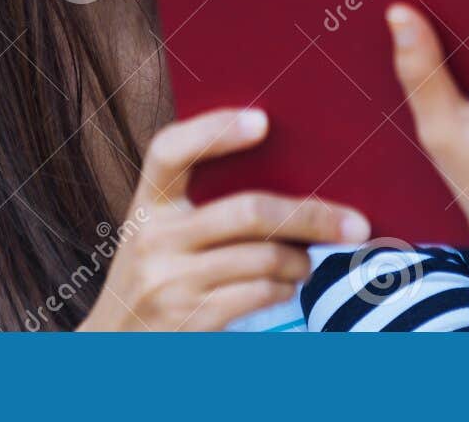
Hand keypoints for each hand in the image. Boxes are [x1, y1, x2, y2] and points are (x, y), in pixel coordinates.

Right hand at [78, 108, 370, 330]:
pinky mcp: (190, 318)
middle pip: (247, 211)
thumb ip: (199, 202)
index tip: (264, 121)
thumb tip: (289, 174)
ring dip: (301, 260)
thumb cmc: (155, 273)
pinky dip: (285, 288)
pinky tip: (286, 285)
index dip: (214, 130)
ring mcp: (169, 281)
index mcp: (145, 202)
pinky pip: (260, 293)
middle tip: (356, 223)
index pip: (169, 150)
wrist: (111, 348)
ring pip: (264, 257)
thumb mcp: (159, 232)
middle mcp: (153, 237)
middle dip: (312, 216)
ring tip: (306, 260)